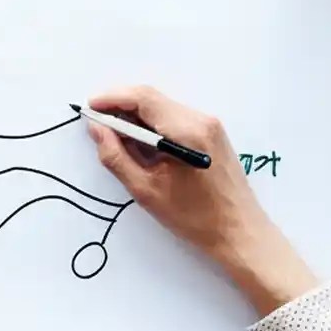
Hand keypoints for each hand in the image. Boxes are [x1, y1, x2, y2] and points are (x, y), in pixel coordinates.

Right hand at [86, 86, 315, 313]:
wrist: (240, 232)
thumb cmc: (194, 217)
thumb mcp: (146, 191)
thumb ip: (116, 157)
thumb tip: (97, 129)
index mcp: (186, 131)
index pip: (143, 99)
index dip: (112, 99)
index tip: (90, 109)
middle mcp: (201, 120)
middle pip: (153, 99)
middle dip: (121, 106)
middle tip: (97, 123)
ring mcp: (210, 125)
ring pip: (163, 108)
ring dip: (136, 117)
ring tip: (115, 136)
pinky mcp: (213, 134)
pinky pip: (175, 118)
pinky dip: (153, 125)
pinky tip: (141, 144)